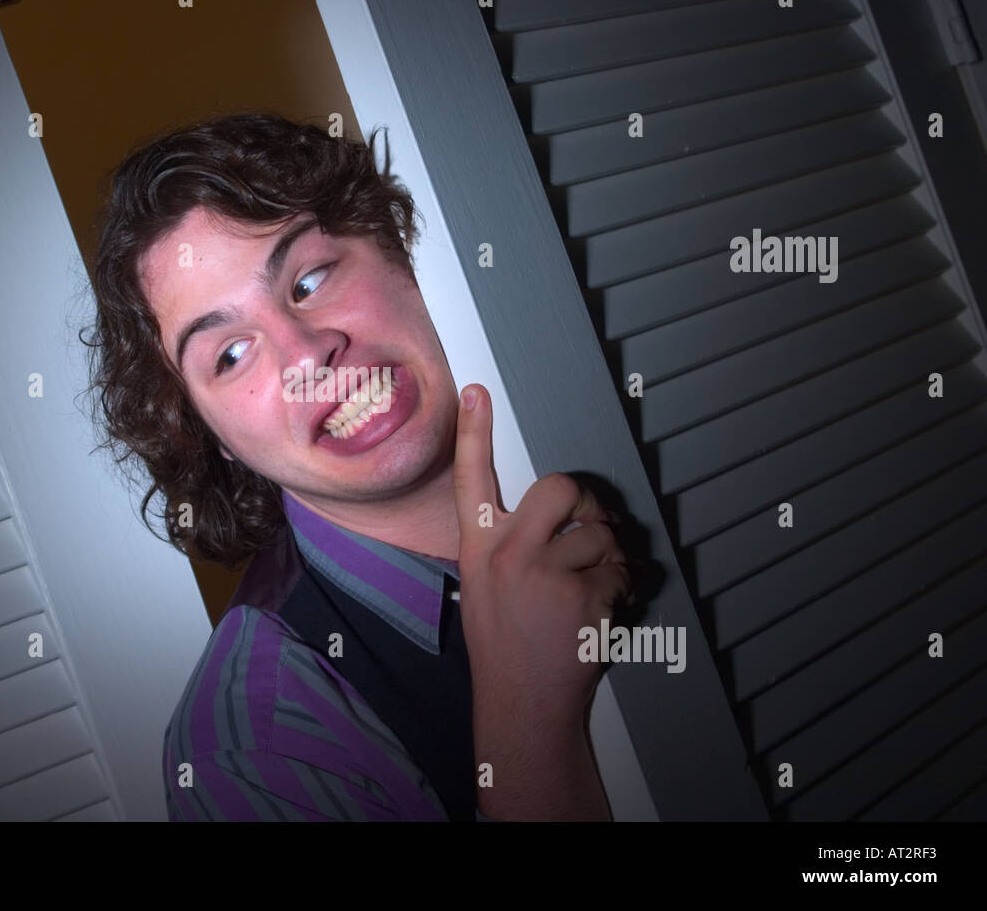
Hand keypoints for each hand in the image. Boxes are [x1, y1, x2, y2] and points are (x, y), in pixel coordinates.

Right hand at [453, 383, 632, 818]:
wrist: (523, 706)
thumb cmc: (508, 646)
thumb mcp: (486, 588)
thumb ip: (511, 545)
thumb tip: (563, 514)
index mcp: (478, 549)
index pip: (471, 480)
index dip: (473, 433)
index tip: (476, 391)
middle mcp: (506, 553)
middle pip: (562, 488)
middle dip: (590, 505)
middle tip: (594, 529)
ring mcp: (543, 574)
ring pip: (602, 535)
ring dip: (612, 560)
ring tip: (594, 591)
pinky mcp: (581, 596)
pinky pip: (622, 571)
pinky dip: (625, 590)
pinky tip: (603, 613)